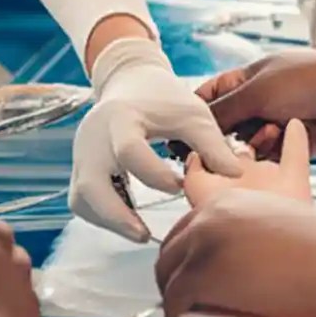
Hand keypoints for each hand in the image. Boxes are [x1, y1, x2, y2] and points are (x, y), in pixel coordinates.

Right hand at [71, 38, 241, 241]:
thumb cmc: (165, 99)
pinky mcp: (81, 167)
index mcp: (121, 119)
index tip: (180, 185)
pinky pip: (82, 200)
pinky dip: (102, 214)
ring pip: (81, 199)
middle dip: (116, 215)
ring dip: (107, 220)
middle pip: (90, 186)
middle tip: (144, 234)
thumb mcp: (192, 115)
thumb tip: (234, 177)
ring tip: (139, 232)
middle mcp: (93, 138)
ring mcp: (82, 154)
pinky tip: (128, 220)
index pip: (129, 152)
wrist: (131, 81)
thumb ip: (211, 144)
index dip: (154, 174)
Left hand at [158, 122, 315, 316]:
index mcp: (230, 201)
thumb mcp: (283, 231)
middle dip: (174, 286)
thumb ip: (254, 243)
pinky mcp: (199, 274)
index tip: (194, 290)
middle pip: (170, 253)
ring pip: (167, 279)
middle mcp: (209, 214)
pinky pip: (173, 306)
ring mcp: (200, 242)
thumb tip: (248, 273)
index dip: (188, 264)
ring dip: (175, 309)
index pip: (189, 232)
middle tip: (187, 315)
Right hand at [195, 50, 315, 158]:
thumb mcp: (256, 92)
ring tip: (266, 130)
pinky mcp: (287, 146)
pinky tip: (277, 137)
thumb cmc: (307, 80)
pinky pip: (265, 156)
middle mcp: (256, 103)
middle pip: (223, 127)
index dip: (194, 112)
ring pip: (243, 145)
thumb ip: (222, 111)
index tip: (181, 129)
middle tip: (215, 144)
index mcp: (245, 80)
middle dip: (221, 135)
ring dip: (250, 141)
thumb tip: (194, 125)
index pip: (208, 96)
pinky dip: (268, 149)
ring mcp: (272, 124)